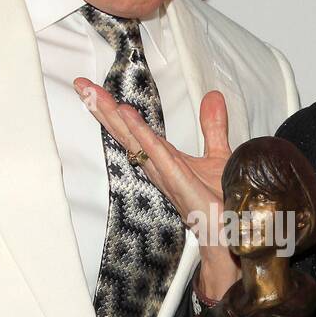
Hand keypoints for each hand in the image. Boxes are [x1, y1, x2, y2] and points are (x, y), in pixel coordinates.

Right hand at [72, 80, 232, 254]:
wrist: (233, 231)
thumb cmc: (221, 202)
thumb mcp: (218, 155)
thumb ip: (212, 126)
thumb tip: (213, 96)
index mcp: (165, 160)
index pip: (135, 131)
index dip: (114, 110)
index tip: (94, 90)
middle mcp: (159, 168)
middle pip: (125, 134)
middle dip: (103, 110)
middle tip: (81, 85)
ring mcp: (167, 176)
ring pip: (134, 143)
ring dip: (115, 119)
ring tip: (96, 96)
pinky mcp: (180, 184)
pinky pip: (158, 156)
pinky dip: (142, 135)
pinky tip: (127, 117)